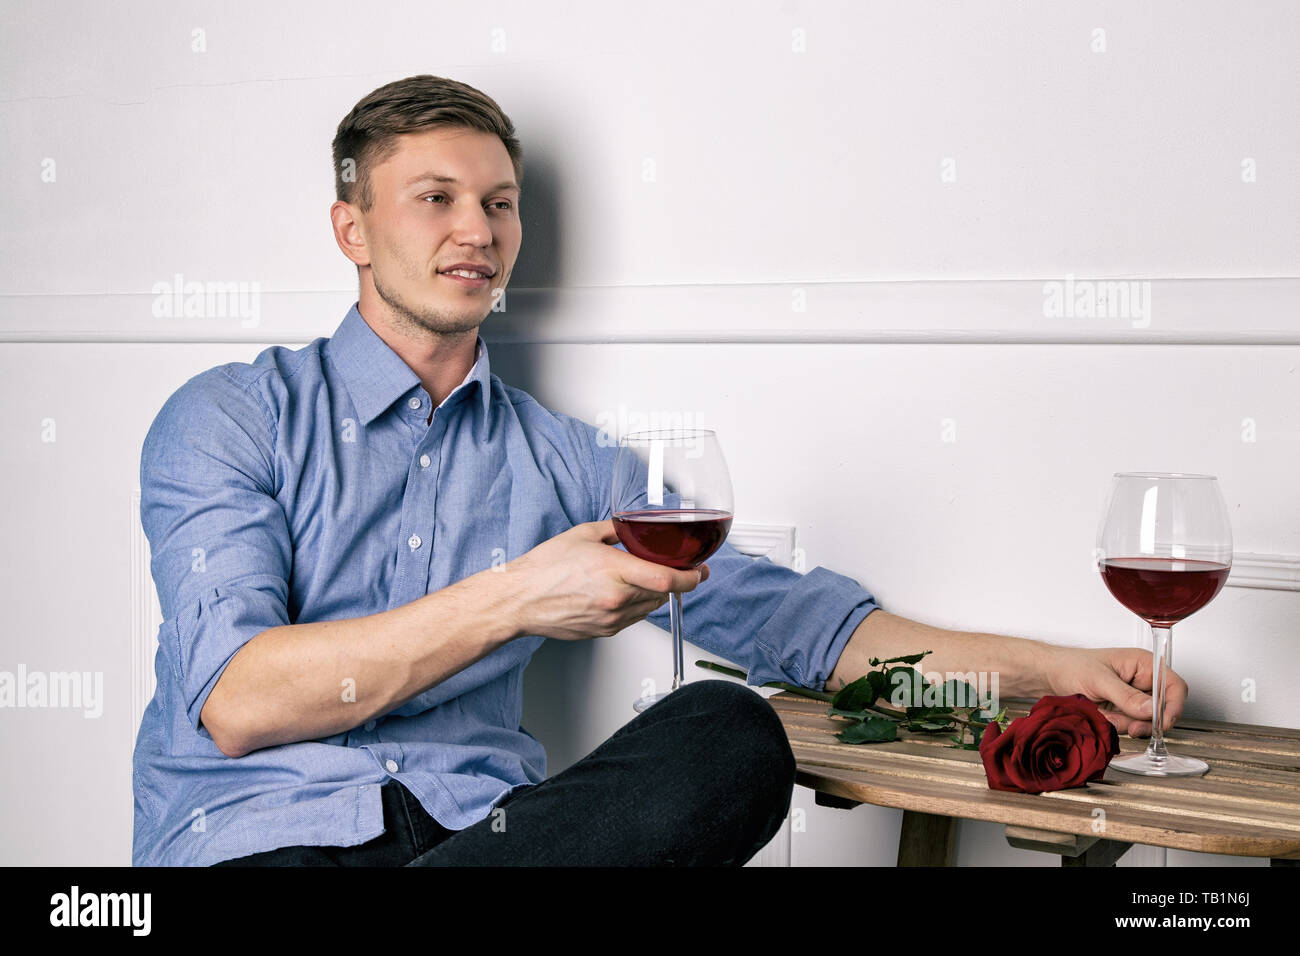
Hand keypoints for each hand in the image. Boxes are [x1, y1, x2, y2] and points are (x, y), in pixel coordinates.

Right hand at [505, 520, 708, 641]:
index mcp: (613, 570)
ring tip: (640, 580)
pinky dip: (635, 606)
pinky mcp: (604, 632)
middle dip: (673, 582)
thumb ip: (614, 530)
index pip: (667, 579)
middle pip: (664, 595)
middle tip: (674, 570)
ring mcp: (610, 619)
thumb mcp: (582, 534)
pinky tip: (621, 594)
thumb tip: (631, 528)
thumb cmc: (543, 569)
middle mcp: (615, 598)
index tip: (700, 571)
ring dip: (654, 595)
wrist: (519, 600)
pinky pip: (633, 619)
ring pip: (650, 609)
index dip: (691, 576)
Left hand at [1038, 645, 1187, 737]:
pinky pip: (1130, 725)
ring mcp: (1132, 697)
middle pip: (1163, 708)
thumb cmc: (1069, 666)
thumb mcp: (1099, 680)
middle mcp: (1141, 680)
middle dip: (1145, 720)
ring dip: (1126, 724)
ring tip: (1105, 715)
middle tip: (1129, 727)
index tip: (1162, 723)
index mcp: (1142, 664)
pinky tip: (1102, 717)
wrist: (1047, 676)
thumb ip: (1126, 696)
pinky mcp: (1122, 710)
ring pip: (1145, 721)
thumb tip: (1151, 709)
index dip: (1173, 706)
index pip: (1174, 686)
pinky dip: (1117, 726)